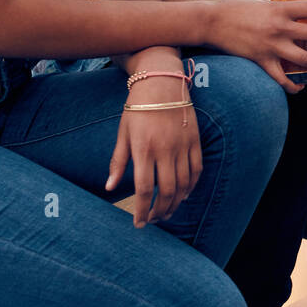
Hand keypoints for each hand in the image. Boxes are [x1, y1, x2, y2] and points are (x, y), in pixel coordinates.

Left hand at [106, 75, 201, 227]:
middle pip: (167, 190)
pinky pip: (197, 170)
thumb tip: (110, 186)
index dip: (143, 210)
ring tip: (167, 212)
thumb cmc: (138, 108)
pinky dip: (192, 186)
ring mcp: (183, 145)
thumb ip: (118, 162)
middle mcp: (165, 149)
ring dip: (176, 202)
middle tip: (154, 220)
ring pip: (184, 184)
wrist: (162, 83)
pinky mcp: (195, 141)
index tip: (139, 222)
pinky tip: (184, 195)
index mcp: (144, 149)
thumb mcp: (123, 133)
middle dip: (160, 210)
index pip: (145, 188)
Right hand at [207, 0, 306, 92]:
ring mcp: (272, 47)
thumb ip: (277, 6)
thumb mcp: (259, 1)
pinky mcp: (262, 61)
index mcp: (280, 9)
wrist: (211, 22)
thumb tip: (290, 8)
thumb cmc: (234, 8)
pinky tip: (300, 86)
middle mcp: (280, 28)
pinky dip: (293, 87)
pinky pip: (282, 80)